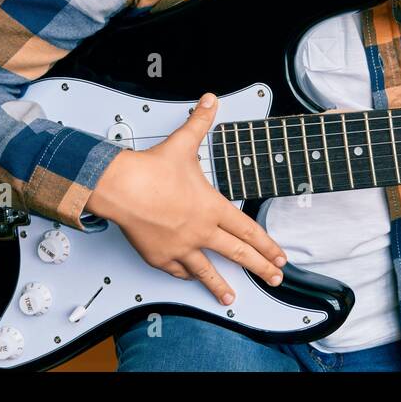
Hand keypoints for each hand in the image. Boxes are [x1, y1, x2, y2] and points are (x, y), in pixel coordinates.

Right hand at [84, 92, 287, 305]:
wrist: (120, 187)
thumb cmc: (150, 170)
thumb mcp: (183, 143)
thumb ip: (200, 122)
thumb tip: (210, 101)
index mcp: (211, 207)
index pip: (248, 230)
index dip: (267, 245)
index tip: (279, 257)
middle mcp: (200, 231)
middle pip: (237, 254)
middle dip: (259, 268)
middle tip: (274, 279)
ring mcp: (180, 247)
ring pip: (206, 271)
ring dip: (221, 286)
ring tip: (232, 300)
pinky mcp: (159, 256)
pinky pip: (176, 269)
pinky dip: (185, 274)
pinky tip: (189, 278)